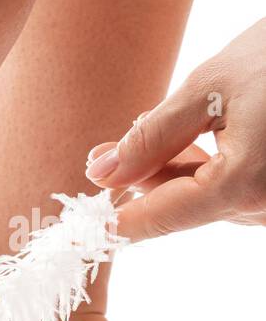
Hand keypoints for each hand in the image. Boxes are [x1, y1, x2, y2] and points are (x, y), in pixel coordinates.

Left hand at [86, 17, 265, 240]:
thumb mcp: (206, 89)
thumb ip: (150, 139)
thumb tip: (100, 175)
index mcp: (244, 184)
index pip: (159, 219)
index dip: (114, 223)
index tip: (74, 231)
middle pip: (181, 209)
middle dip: (141, 182)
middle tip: (101, 156)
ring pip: (205, 201)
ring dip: (173, 174)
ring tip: (149, 136)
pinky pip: (232, 191)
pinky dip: (206, 170)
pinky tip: (189, 144)